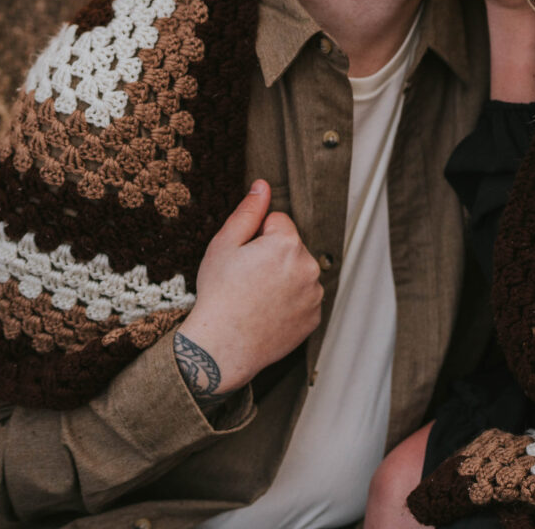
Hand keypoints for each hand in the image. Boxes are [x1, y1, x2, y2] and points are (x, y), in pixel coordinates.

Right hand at [177, 181, 321, 396]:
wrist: (221, 347)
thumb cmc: (219, 295)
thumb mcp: (224, 245)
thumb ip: (248, 212)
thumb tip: (262, 186)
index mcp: (288, 243)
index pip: (278, 221)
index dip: (256, 236)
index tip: (243, 256)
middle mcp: (309, 266)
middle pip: (291, 247)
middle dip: (272, 255)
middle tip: (247, 278)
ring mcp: (314, 294)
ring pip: (299, 272)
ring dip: (284, 278)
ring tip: (256, 297)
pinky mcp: (315, 317)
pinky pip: (304, 298)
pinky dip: (290, 301)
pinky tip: (268, 311)